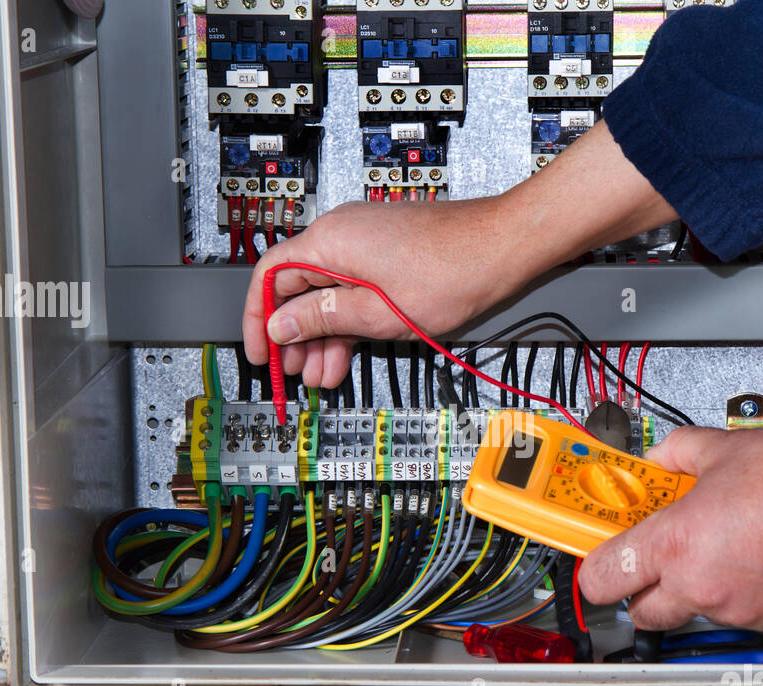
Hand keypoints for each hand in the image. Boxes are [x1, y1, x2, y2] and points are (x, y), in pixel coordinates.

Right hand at [241, 196, 518, 387]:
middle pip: (297, 288)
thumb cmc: (454, 270)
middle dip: (294, 337)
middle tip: (294, 373)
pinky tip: (347, 351)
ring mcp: (365, 241)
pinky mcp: (385, 251)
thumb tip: (282, 327)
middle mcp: (342, 234)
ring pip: (326, 292)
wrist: (503, 245)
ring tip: (323, 374)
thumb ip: (324, 319)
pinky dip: (347, 320)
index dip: (258, 319)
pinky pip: (351, 286)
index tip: (260, 352)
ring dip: (323, 335)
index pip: (269, 277)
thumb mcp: (378, 313)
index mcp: (330, 242)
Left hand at [577, 426, 762, 630]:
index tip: (600, 557)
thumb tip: (660, 457)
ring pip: (693, 610)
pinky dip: (735, 590)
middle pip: (642, 613)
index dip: (595, 571)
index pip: (604, 580)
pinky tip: (754, 554)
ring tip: (720, 543)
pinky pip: (736, 611)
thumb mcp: (725, 447)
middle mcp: (701, 585)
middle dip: (641, 590)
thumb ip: (678, 453)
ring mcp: (737, 608)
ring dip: (695, 586)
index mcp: (677, 543)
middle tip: (653, 557)